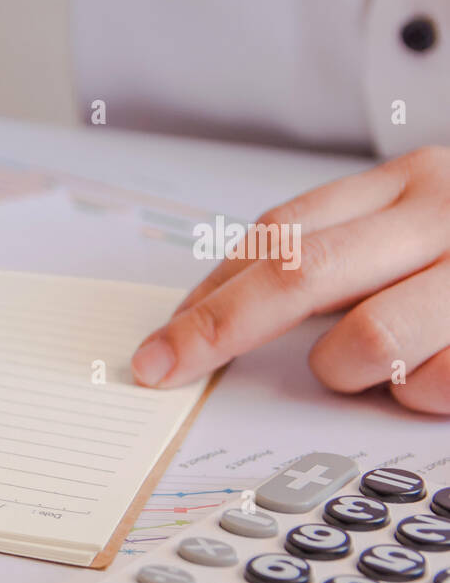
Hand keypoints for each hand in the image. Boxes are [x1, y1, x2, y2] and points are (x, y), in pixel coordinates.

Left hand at [132, 145, 449, 412]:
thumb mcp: (410, 235)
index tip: (162, 341)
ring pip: (366, 339)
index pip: (279, 234)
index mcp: (406, 186)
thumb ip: (333, 258)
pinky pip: (428, 386)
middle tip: (167, 367)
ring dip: (350, 370)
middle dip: (218, 329)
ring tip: (385, 367)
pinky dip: (416, 396)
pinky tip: (434, 376)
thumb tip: (217, 317)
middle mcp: (440, 215)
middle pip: (298, 272)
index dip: (209, 292)